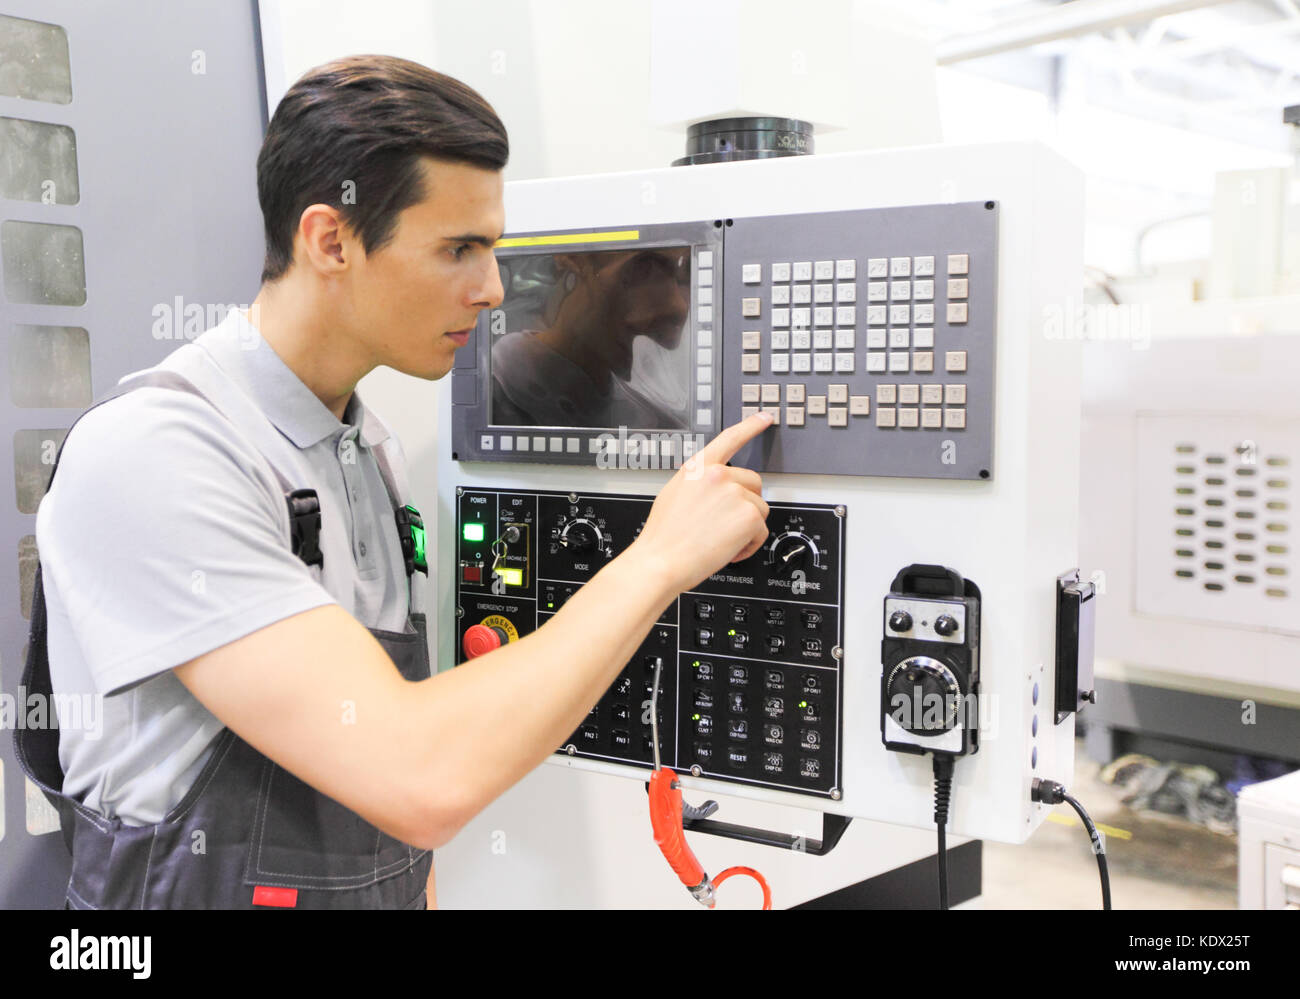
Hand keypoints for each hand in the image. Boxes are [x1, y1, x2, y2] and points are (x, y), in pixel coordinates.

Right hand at [628, 412, 773, 594]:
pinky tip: (727, 549)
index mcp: (698, 468)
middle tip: (723, 525)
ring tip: (720, 540)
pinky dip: (749, 544)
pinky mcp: (749, 515)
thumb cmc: (663, 537)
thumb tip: (717, 492)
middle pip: (753, 483)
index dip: (750, 425)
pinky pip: (762, 531)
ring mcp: (735, 493)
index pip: (729, 438)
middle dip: (745, 504)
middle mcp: (718, 475)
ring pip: (759, 509)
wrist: (660, 561)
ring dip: (746, 528)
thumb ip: (700, 485)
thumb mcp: (674, 495)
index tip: (765, 417)